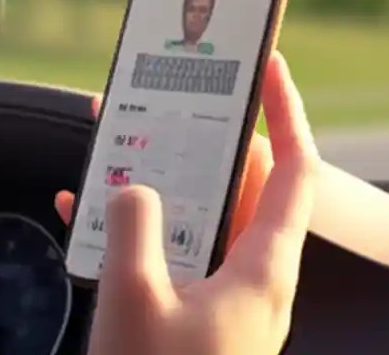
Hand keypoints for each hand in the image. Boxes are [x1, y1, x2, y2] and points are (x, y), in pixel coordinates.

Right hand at [55, 51, 316, 354]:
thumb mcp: (135, 303)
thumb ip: (132, 228)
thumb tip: (133, 189)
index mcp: (262, 270)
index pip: (295, 170)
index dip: (287, 113)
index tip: (269, 68)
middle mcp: (253, 280)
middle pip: (242, 186)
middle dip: (202, 139)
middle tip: (172, 100)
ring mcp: (225, 301)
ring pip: (201, 218)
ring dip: (162, 181)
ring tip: (121, 146)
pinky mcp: (195, 319)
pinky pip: (174, 255)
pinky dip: (140, 228)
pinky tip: (93, 214)